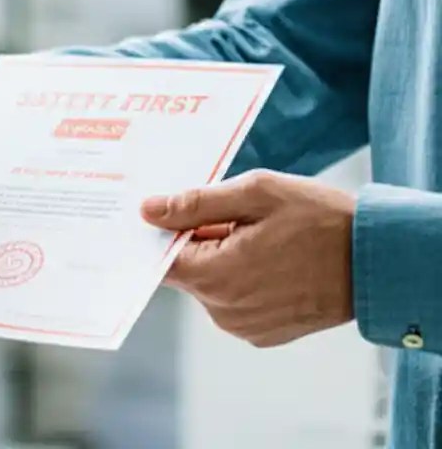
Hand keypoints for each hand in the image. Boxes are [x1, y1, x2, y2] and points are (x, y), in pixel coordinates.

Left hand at [142, 169, 354, 347]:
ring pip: (213, 285)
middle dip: (202, 241)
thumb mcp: (256, 194)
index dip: (165, 233)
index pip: (161, 259)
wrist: (378, 262)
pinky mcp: (264, 334)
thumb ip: (196, 203)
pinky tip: (275, 261)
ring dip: (225, 260)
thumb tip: (149, 211)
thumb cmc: (322, 222)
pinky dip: (245, 280)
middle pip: (188, 271)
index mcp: (215, 278)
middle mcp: (223, 311)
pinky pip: (236, 302)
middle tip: (239, 218)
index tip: (178, 213)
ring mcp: (244, 327)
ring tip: (266, 240)